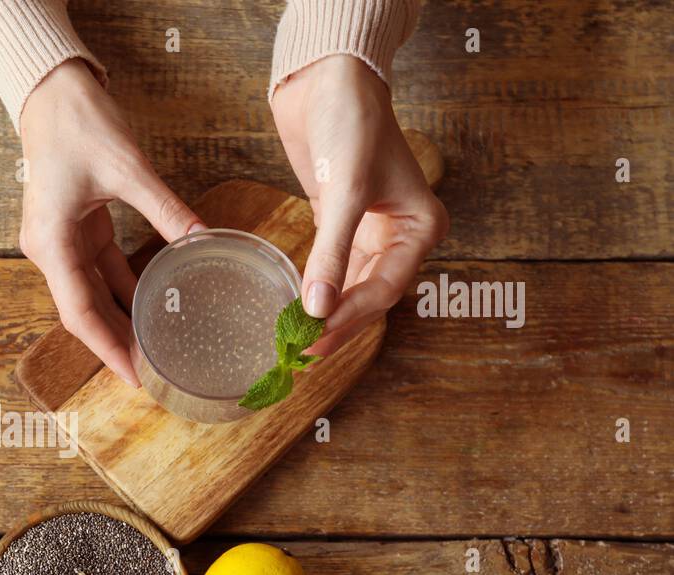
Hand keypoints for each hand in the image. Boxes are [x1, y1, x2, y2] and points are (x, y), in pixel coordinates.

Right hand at [18, 60, 203, 384]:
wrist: (51, 91)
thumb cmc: (77, 124)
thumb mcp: (128, 169)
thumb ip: (166, 210)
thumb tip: (204, 241)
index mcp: (52, 243)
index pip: (80, 313)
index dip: (108, 350)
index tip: (134, 377)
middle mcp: (50, 250)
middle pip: (84, 310)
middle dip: (117, 343)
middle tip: (153, 374)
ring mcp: (61, 241)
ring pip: (92, 293)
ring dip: (121, 320)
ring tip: (154, 348)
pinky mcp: (75, 228)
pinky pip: (100, 270)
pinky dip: (123, 290)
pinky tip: (151, 307)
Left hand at [271, 55, 447, 354]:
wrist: (329, 79)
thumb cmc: (350, 123)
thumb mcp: (345, 190)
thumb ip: (332, 252)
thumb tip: (316, 307)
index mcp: (421, 227)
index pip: (385, 288)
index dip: (350, 318)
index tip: (316, 340)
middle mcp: (402, 235)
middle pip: (369, 295)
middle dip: (337, 322)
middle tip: (301, 352)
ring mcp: (371, 232)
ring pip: (351, 288)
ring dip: (325, 311)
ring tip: (295, 340)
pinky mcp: (341, 225)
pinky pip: (332, 269)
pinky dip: (315, 289)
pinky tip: (295, 309)